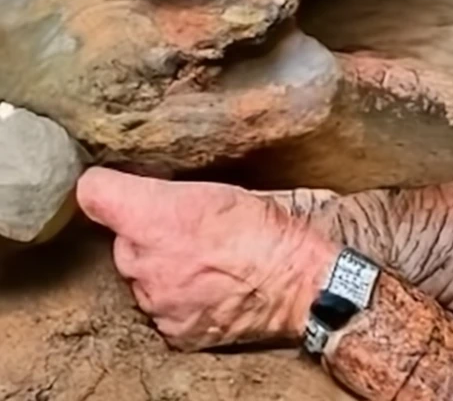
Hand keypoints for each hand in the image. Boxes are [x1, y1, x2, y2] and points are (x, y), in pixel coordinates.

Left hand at [77, 168, 335, 350]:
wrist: (295, 282)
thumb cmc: (265, 228)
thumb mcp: (220, 187)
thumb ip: (168, 188)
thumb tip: (141, 186)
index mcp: (153, 218)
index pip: (94, 193)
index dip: (105, 186)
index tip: (117, 186)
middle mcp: (143, 262)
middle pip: (121, 239)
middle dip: (146, 233)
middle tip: (187, 227)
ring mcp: (156, 300)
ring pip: (142, 275)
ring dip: (162, 266)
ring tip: (205, 258)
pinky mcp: (171, 329)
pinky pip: (163, 306)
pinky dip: (180, 297)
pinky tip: (210, 285)